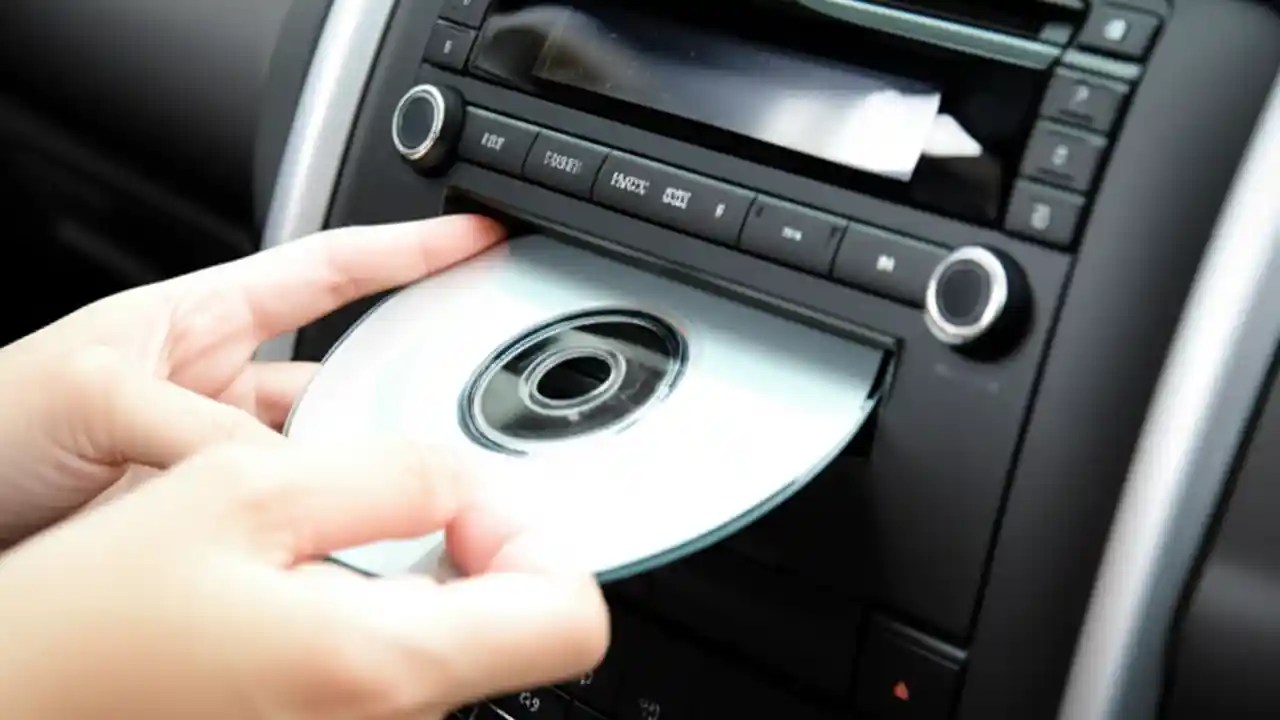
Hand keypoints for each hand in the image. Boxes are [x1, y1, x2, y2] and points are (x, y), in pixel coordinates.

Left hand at [0, 215, 504, 545]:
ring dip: (360, 478)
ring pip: (325, 460)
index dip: (411, 248)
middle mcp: (221, 387)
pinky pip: (290, 520)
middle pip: (345, 378)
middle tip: (457, 421)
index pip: (330, 269)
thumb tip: (293, 481)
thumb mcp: (94, 398)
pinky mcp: (210, 523)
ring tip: (400, 499)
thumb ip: (202, 435)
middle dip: (404, 393)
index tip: (478, 236)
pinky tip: (347, 550)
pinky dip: (322, 535)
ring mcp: (220, 458)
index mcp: (201, 318)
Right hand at [0, 435, 608, 718]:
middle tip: (413, 500)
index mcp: (380, 665)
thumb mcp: (239, 491)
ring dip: (433, 575)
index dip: (540, 536)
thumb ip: (387, 474)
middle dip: (488, 546)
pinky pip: (402, 668)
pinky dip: (390, 612)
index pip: (570, 617)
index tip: (474, 495)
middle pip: (521, 630)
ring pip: (463, 644)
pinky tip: (316, 582)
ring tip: (343, 537)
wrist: (13, 707)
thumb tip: (467, 479)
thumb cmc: (83, 627)